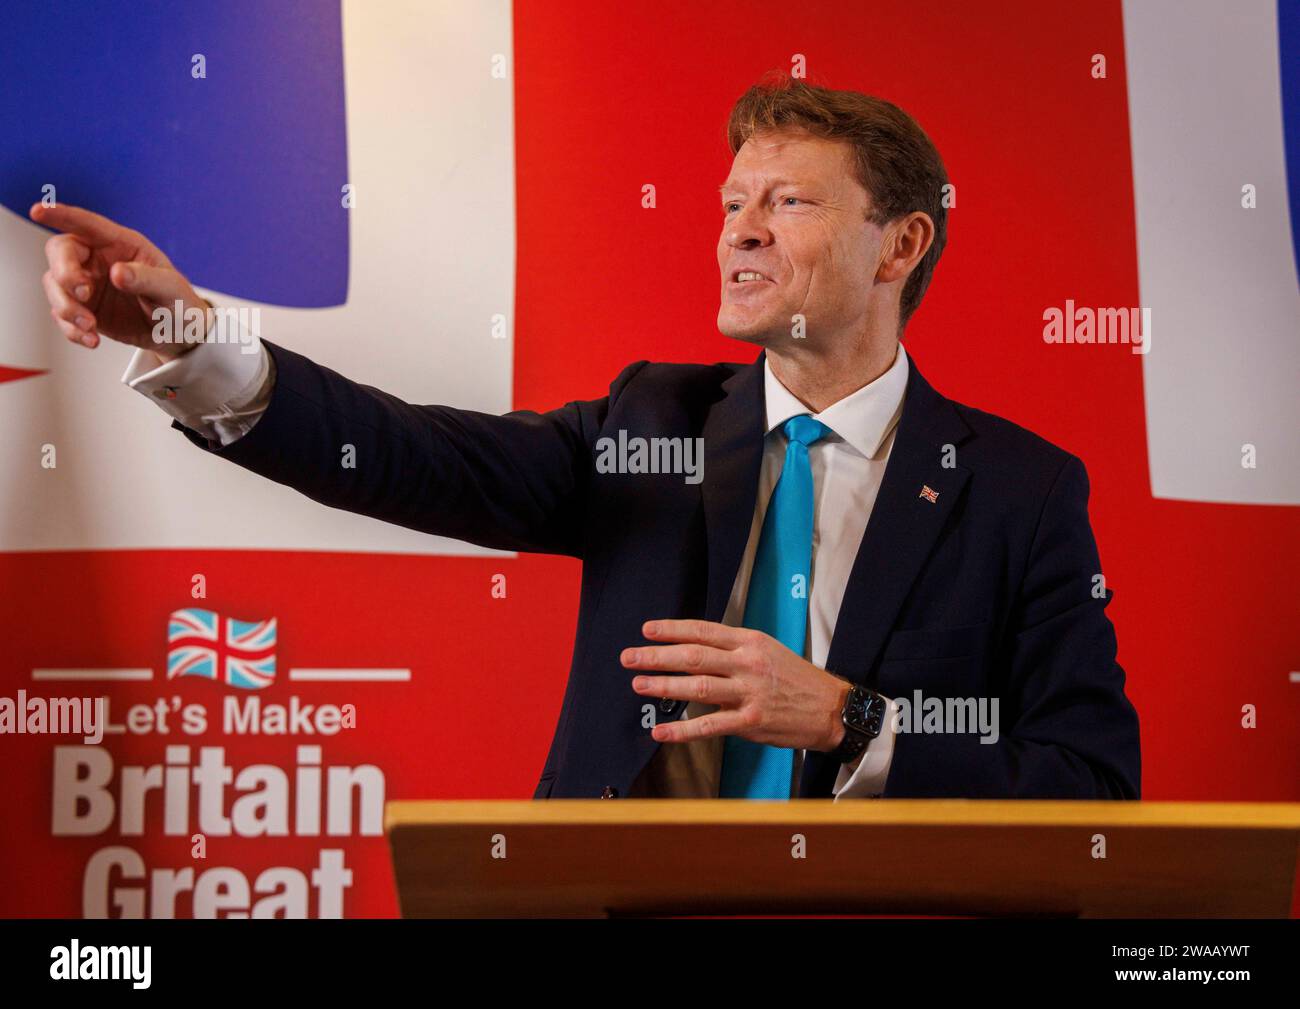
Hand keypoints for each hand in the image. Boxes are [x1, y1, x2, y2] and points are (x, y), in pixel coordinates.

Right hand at [30, 202, 208, 359]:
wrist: (178, 333)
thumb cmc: (178, 301)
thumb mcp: (171, 289)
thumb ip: (146, 279)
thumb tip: (118, 272)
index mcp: (120, 244)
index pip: (87, 224)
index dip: (61, 215)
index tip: (38, 210)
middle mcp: (98, 260)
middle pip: (60, 253)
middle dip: (65, 273)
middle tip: (83, 293)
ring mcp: (87, 284)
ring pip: (55, 286)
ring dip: (66, 307)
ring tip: (91, 326)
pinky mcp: (83, 309)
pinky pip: (63, 316)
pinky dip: (71, 329)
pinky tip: (91, 340)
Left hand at [623, 619, 849, 751]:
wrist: (830, 707)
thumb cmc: (796, 678)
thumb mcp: (768, 650)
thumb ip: (733, 649)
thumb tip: (695, 648)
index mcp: (750, 642)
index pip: (703, 631)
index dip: (672, 629)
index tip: (647, 630)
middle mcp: (747, 663)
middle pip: (694, 656)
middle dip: (657, 656)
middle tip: (629, 657)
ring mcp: (749, 693)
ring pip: (698, 687)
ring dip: (664, 686)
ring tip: (638, 684)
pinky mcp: (750, 721)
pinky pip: (709, 726)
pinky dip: (682, 730)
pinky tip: (660, 732)